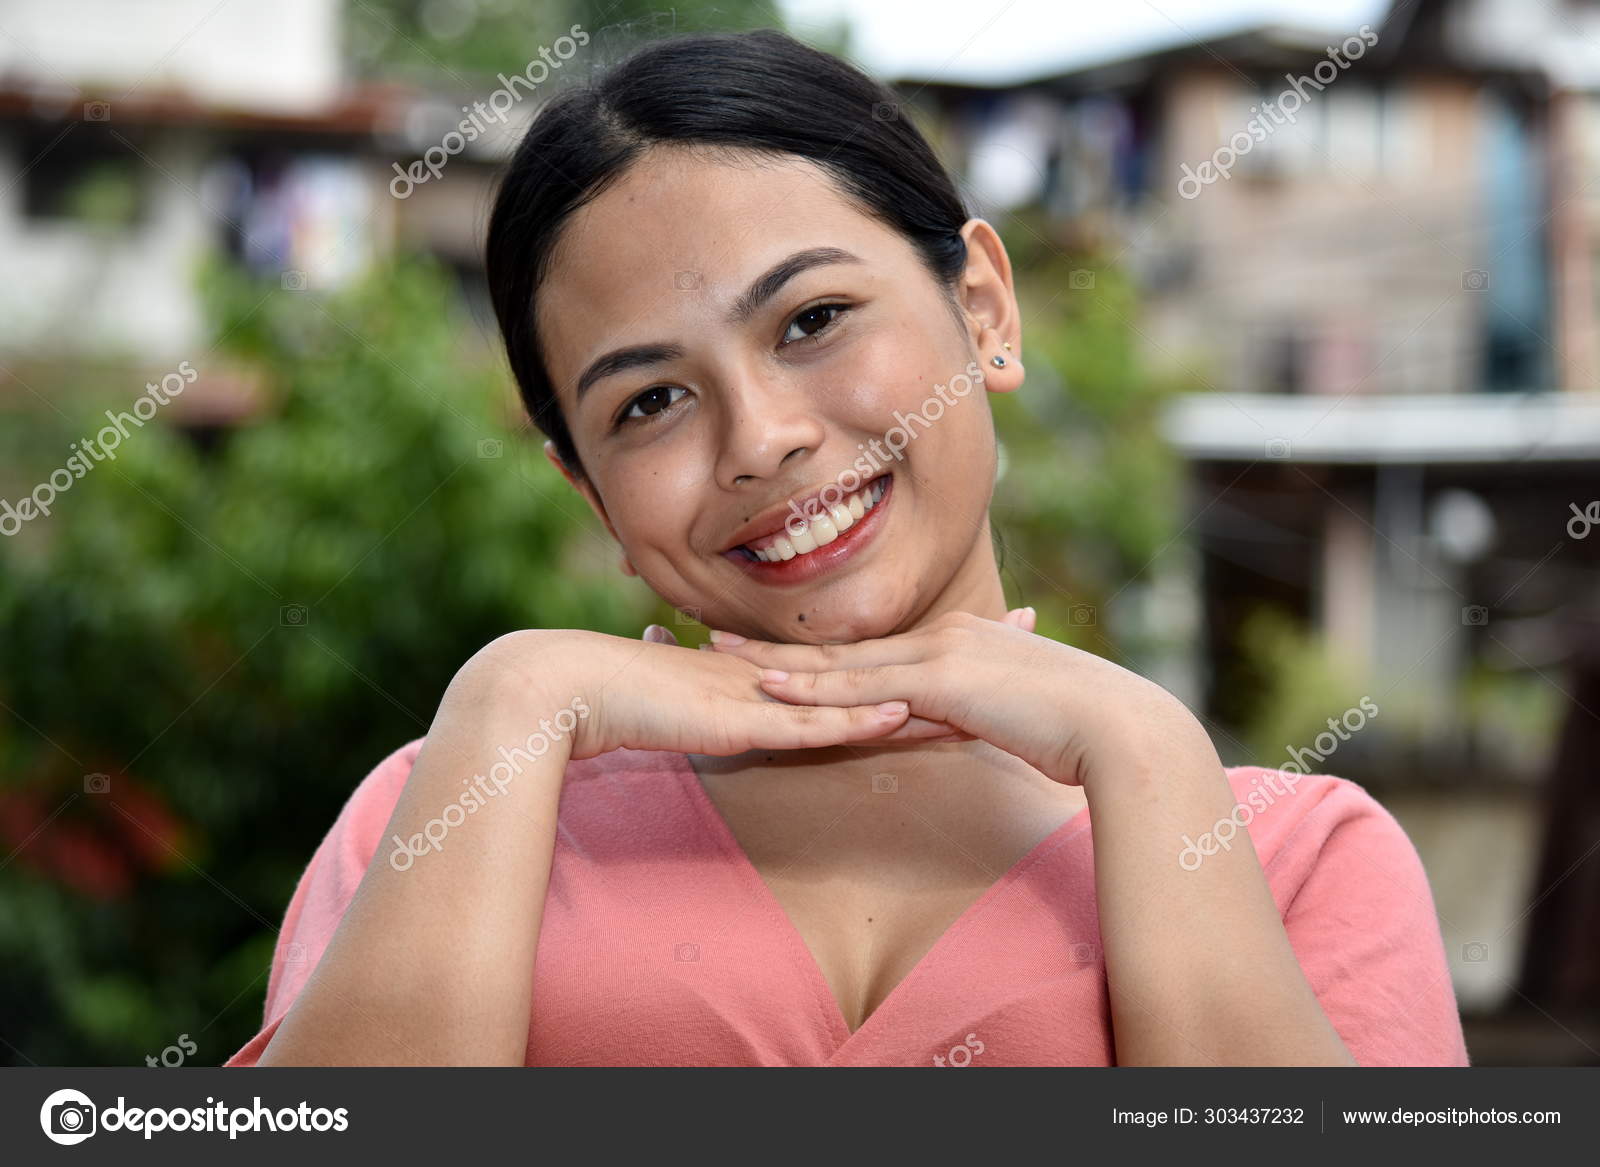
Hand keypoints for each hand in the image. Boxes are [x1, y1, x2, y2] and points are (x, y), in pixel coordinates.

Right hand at [468, 627, 964, 763]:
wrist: (563, 690)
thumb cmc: (625, 698)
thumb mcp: (701, 708)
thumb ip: (735, 709)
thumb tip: (759, 704)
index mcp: (790, 675)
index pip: (881, 659)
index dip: (941, 643)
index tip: (998, 625)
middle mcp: (790, 677)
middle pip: (895, 663)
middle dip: (967, 649)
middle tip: (1036, 625)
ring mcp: (768, 695)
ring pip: (866, 691)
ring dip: (934, 687)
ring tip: (999, 673)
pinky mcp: (740, 720)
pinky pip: (809, 724)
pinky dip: (857, 720)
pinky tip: (904, 712)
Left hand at [704, 608, 1195, 786]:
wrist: (1116, 726)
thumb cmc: (1074, 729)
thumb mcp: (1005, 717)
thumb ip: (961, 714)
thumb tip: (923, 722)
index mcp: (955, 642)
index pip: (871, 651)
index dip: (818, 652)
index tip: (772, 649)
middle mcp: (940, 638)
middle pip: (842, 647)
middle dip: (777, 646)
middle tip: (717, 638)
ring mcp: (938, 654)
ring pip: (840, 662)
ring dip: (776, 662)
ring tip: (720, 656)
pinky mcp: (941, 681)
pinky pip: (862, 689)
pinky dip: (812, 688)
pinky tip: (771, 690)